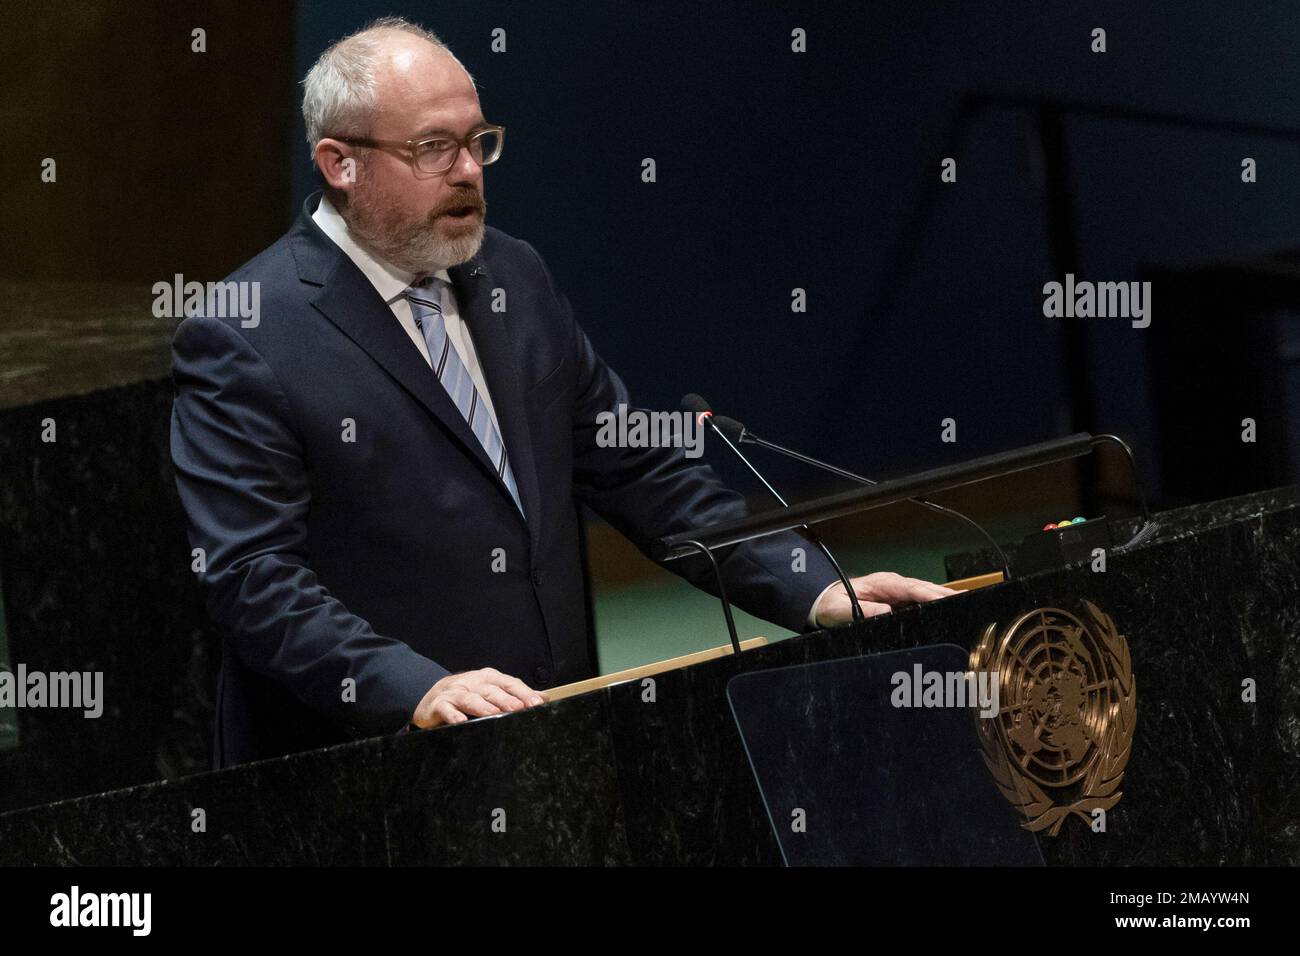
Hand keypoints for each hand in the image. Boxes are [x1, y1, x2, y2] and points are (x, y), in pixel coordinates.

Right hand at [411, 668, 548, 728]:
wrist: (430, 697)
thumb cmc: (466, 694)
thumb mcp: (490, 690)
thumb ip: (515, 694)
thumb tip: (543, 698)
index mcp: (488, 678)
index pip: (509, 683)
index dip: (524, 692)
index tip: (538, 703)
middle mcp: (473, 682)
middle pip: (492, 691)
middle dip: (507, 700)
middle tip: (520, 709)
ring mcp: (455, 692)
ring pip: (470, 698)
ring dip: (483, 706)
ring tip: (495, 714)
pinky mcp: (439, 704)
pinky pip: (446, 709)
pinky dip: (453, 715)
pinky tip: (460, 722)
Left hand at [815, 572, 957, 626]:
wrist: (824, 603)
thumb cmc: (832, 605)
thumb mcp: (841, 609)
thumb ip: (862, 610)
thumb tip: (886, 611)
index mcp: (883, 584)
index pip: (912, 588)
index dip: (932, 593)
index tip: (949, 598)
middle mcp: (893, 585)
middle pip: (924, 589)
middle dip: (945, 595)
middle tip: (968, 602)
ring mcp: (896, 592)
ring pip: (924, 595)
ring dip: (942, 600)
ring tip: (965, 606)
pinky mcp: (897, 601)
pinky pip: (918, 603)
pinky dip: (933, 606)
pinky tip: (946, 613)